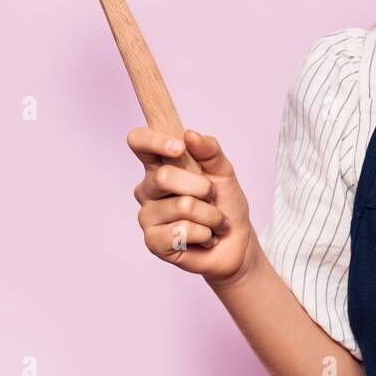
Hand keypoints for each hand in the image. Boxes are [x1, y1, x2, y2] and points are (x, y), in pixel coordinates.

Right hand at [129, 127, 256, 285]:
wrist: (236, 241)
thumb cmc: (225, 204)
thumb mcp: (224, 171)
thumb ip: (210, 150)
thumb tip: (190, 134)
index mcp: (159, 166)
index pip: (139, 142)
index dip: (154, 141)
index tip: (179, 148)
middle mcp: (147, 189)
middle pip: (164, 176)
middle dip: (202, 187)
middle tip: (211, 197)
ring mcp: (147, 216)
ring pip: (182, 206)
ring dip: (210, 214)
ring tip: (212, 222)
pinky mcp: (153, 242)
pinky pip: (183, 230)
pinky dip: (205, 234)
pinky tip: (204, 238)